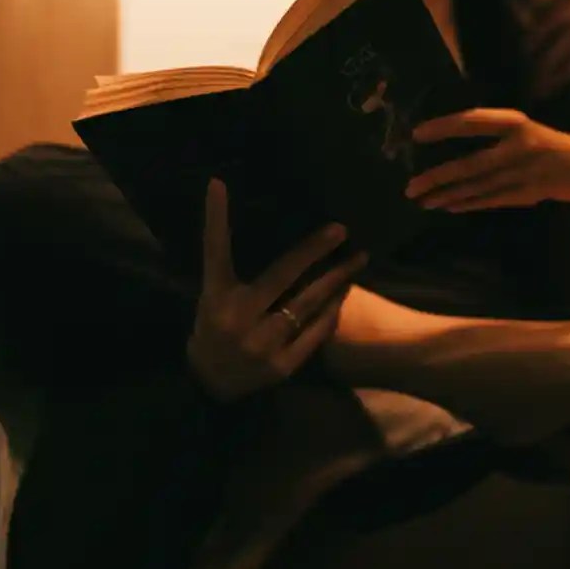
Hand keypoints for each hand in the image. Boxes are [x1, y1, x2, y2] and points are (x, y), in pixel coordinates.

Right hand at [188, 180, 367, 401]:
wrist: (212, 384)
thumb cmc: (214, 330)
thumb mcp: (212, 296)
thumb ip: (229, 266)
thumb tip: (259, 225)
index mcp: (217, 297)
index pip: (216, 251)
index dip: (216, 218)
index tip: (219, 184)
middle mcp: (239, 319)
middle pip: (282, 276)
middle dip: (314, 251)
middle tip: (341, 229)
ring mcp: (262, 344)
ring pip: (307, 305)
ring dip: (335, 281)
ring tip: (357, 260)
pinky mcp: (283, 366)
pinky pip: (315, 333)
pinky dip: (331, 312)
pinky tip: (344, 294)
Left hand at [407, 108, 569, 211]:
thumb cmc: (542, 142)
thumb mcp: (520, 128)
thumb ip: (491, 131)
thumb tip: (445, 134)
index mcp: (515, 123)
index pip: (472, 122)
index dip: (444, 127)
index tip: (416, 134)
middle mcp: (518, 148)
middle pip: (470, 165)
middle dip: (438, 177)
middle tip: (410, 186)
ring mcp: (521, 174)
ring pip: (476, 188)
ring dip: (447, 195)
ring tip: (422, 200)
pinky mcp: (524, 195)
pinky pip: (488, 201)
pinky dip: (466, 203)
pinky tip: (447, 206)